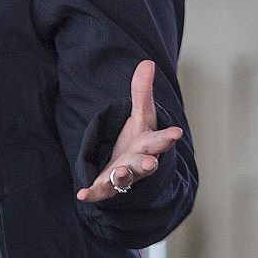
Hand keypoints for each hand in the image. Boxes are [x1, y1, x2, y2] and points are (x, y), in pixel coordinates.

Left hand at [77, 60, 183, 203]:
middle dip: (148, 163)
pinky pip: (101, 191)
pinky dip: (93, 193)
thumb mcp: (140, 116)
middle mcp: (139, 163)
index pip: (160, 140)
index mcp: (149, 145)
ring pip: (126, 177)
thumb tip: (147, 62)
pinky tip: (82, 194)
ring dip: (123, 175)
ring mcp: (124, 176)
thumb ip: (142, 92)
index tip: (175, 133)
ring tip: (119, 171)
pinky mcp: (108, 186)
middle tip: (152, 163)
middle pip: (145, 163)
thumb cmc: (138, 141)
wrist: (129, 169)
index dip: (167, 138)